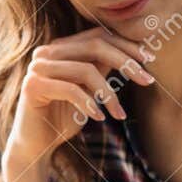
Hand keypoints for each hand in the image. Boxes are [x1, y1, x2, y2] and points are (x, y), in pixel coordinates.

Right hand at [5, 27, 156, 168]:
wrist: (35, 145)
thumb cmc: (63, 117)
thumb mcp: (89, 90)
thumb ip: (101, 69)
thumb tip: (132, 53)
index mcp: (59, 48)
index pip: (97, 36)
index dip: (125, 45)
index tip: (149, 60)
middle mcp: (46, 52)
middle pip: (95, 46)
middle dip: (125, 63)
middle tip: (148, 81)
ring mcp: (37, 67)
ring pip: (85, 69)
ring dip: (109, 93)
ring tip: (119, 114)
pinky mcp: (32, 86)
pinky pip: (71, 90)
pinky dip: (89, 104)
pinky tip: (99, 118)